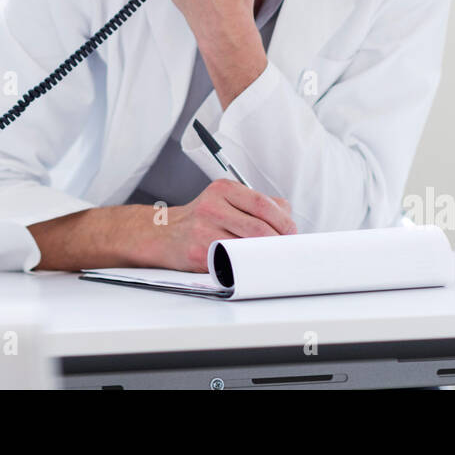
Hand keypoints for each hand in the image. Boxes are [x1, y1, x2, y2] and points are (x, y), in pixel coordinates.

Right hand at [141, 179, 294, 272]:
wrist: (163, 234)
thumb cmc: (202, 219)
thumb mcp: (224, 200)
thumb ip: (255, 204)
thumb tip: (287, 219)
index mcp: (223, 189)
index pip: (263, 204)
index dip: (284, 222)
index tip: (291, 233)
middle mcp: (212, 206)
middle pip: (259, 227)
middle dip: (278, 242)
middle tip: (285, 249)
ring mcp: (203, 230)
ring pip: (248, 246)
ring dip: (264, 255)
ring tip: (270, 258)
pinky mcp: (199, 252)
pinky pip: (232, 261)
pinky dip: (246, 265)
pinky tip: (249, 265)